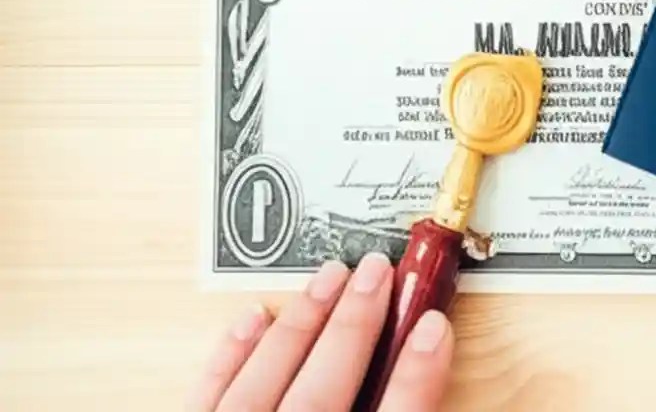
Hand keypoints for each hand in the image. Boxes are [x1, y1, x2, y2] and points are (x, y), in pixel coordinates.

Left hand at [187, 253, 454, 411]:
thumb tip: (434, 373)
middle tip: (380, 270)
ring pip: (266, 381)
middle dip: (356, 324)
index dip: (418, 374)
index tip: (436, 328)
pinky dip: (231, 356)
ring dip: (302, 322)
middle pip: (326, 388)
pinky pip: (209, 396)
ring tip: (330, 276)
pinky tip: (253, 318)